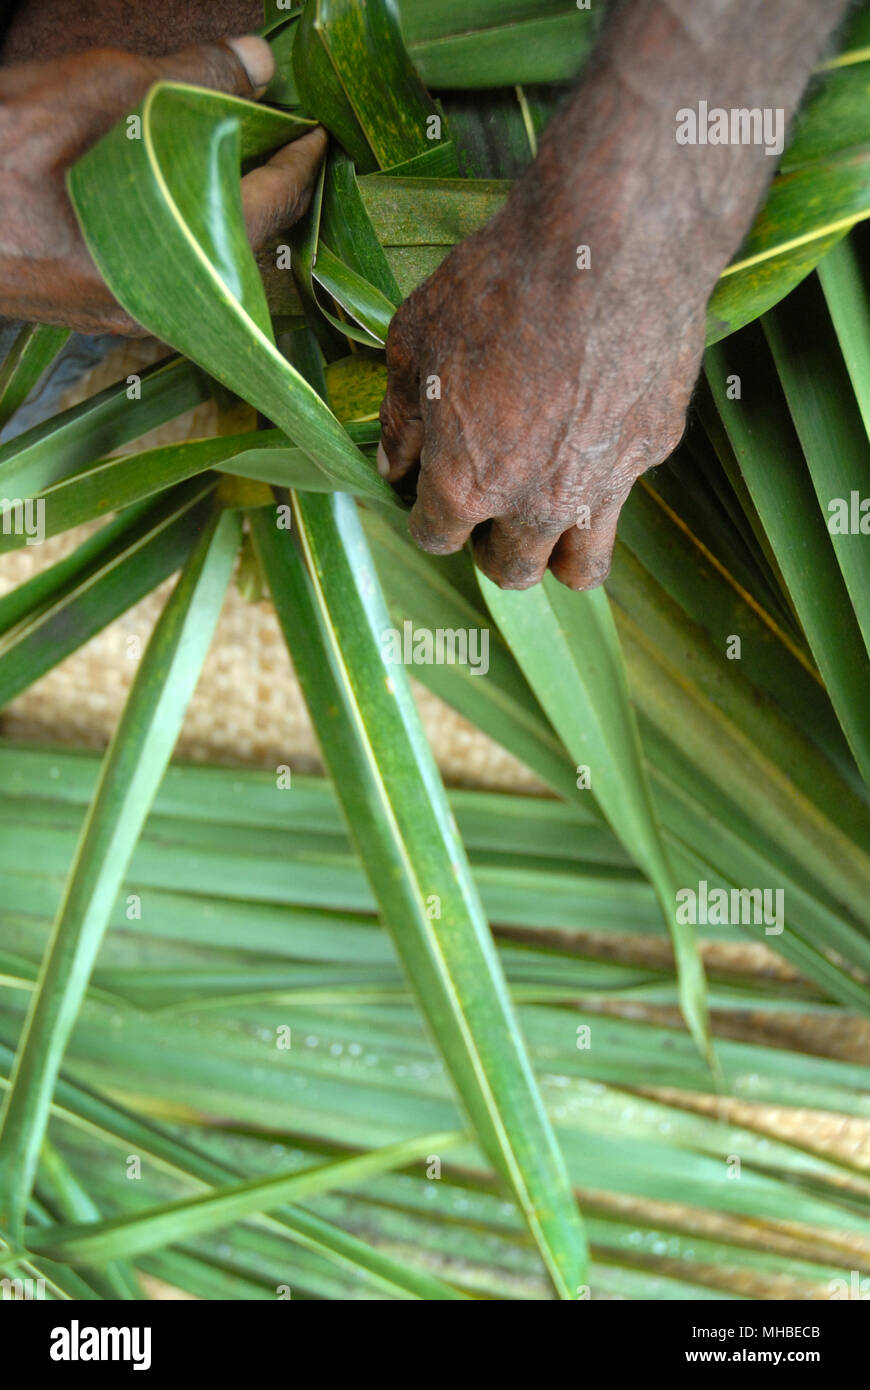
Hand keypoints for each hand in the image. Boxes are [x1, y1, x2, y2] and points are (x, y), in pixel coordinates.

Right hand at [0, 36, 326, 331]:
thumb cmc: (0, 155)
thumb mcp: (98, 91)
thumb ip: (190, 76)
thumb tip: (256, 61)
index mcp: (181, 258)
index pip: (270, 205)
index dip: (297, 159)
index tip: (311, 129)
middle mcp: (170, 303)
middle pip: (247, 239)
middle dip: (263, 183)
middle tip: (272, 135)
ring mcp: (138, 313)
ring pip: (211, 257)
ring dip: (225, 204)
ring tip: (227, 154)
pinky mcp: (110, 309)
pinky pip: (174, 268)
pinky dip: (187, 224)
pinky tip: (176, 188)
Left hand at [377, 179, 705, 592]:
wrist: (612, 243)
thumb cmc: (498, 282)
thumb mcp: (416, 337)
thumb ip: (399, 416)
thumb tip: (392, 461)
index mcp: (466, 485)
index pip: (436, 539)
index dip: (427, 518)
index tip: (430, 493)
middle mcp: (535, 504)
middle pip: (510, 571)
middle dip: (490, 549)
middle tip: (488, 505)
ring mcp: (604, 485)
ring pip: (582, 568)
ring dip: (557, 555)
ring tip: (546, 514)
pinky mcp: (654, 448)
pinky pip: (625, 488)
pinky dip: (606, 473)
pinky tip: (595, 421)